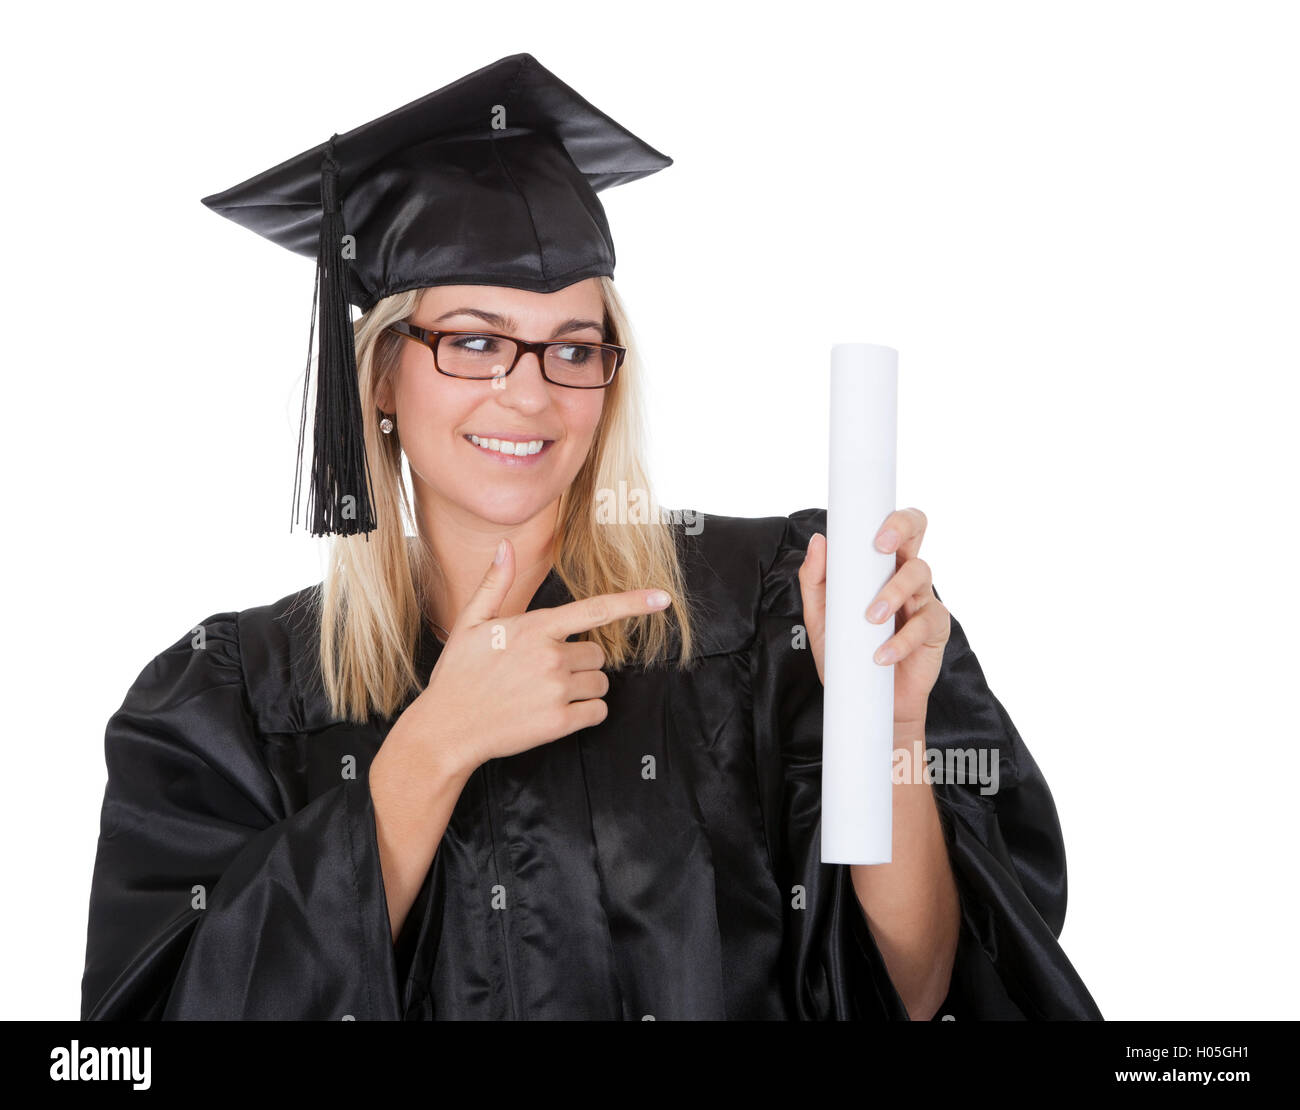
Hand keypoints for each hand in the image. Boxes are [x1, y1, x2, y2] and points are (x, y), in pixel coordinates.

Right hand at [409, 539, 671, 776]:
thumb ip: (494, 584)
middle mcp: (550, 656)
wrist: (447, 729)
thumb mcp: (470, 623)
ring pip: (600, 683)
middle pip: (598, 653)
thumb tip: (505, 546)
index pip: (594, 610)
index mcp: (534, 627)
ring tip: (544, 693)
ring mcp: (556, 690)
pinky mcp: (559, 722)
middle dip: (580, 662)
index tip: (663, 598)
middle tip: (544, 672)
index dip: (633, 603)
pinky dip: (585, 713)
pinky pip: (597, 712)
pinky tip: (554, 713)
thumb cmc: (458, 675)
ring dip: (584, 688)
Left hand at [797, 508, 951, 726]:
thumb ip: (815, 581)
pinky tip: (881, 655)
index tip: (872, 530)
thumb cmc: (847, 654)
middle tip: (881, 546)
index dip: (891, 518)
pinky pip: (925, 624)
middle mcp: (905, 575)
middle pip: (918, 533)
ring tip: (871, 618)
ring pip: (920, 574)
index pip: (894, 528)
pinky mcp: (936, 630)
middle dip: (902, 529)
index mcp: (880, 566)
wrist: (867, 702)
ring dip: (893, 592)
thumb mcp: (821, 618)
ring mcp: (923, 600)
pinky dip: (900, 640)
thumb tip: (819, 541)